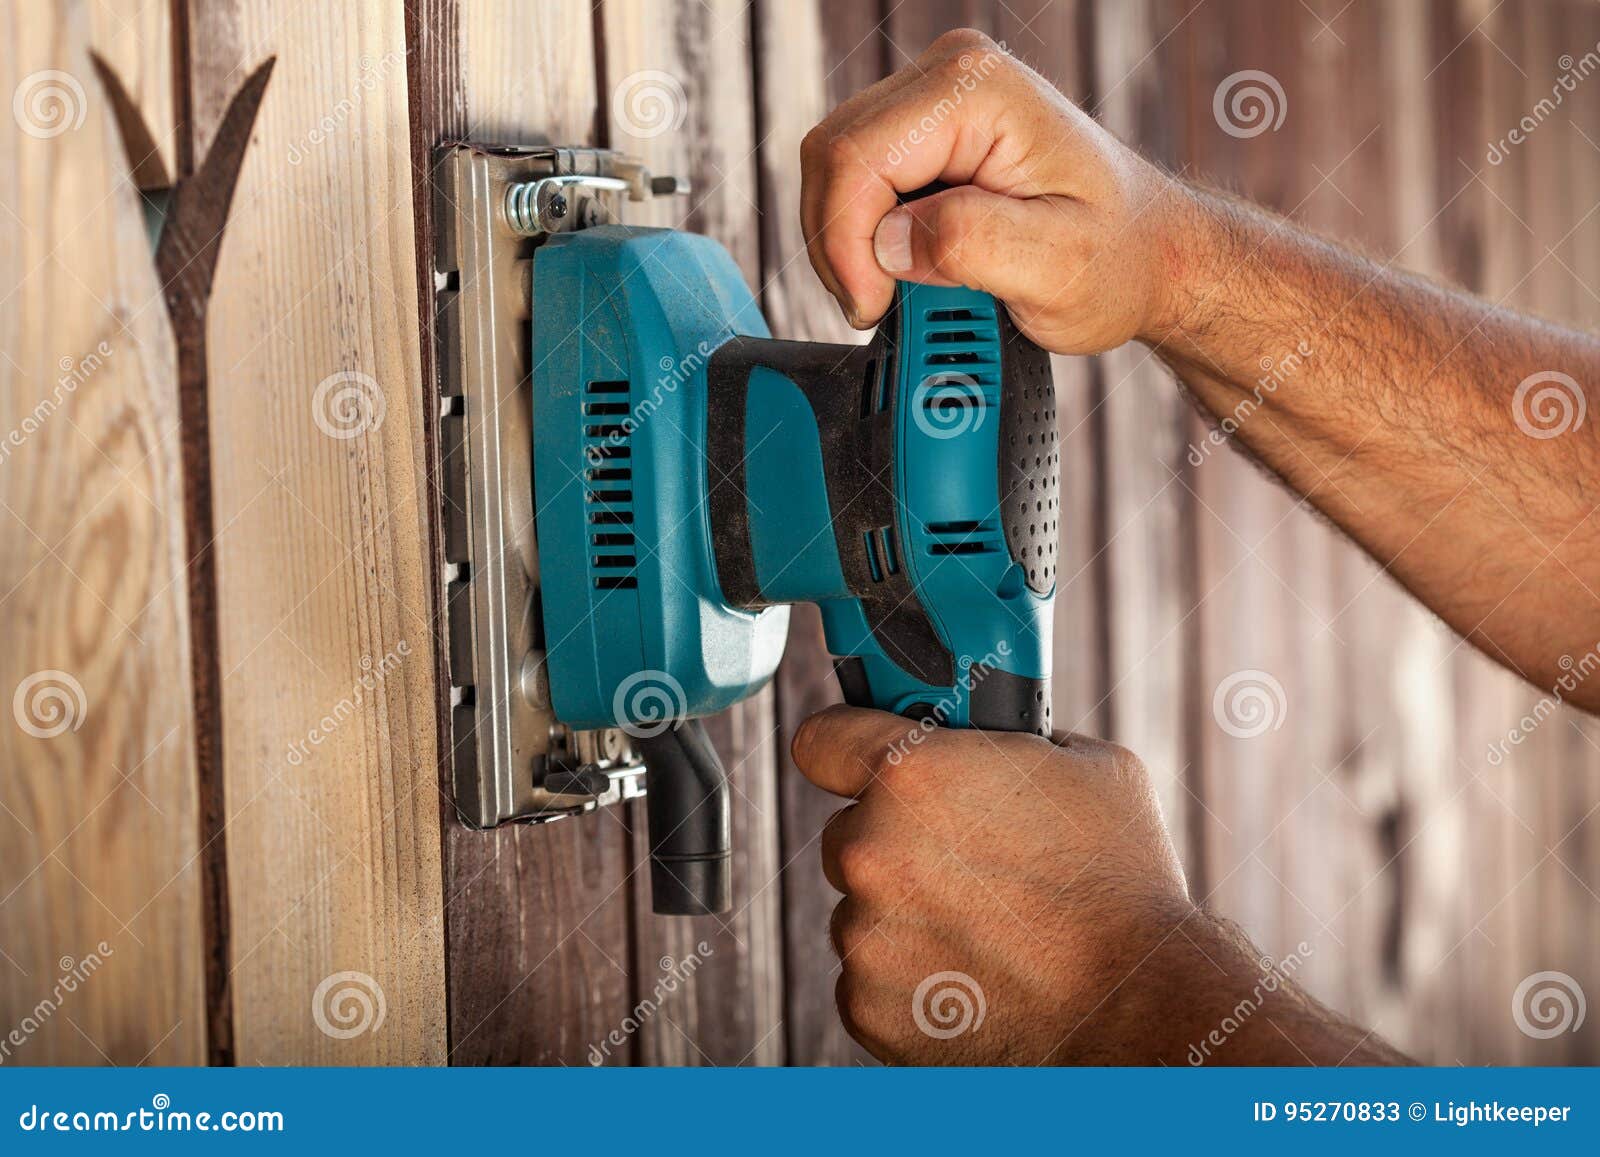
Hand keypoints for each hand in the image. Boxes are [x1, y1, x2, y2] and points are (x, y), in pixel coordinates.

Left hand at [791, 706, 1193, 1063]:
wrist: (1136, 1011)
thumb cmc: (1121, 888)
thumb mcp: (1085, 767)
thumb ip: (1007, 745)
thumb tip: (988, 743)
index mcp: (913, 775)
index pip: (823, 739)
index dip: (844, 745)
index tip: (855, 758)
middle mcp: (870, 852)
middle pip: (848, 833)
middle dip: (894, 842)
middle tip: (966, 861)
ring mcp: (863, 935)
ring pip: (863, 909)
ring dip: (905, 913)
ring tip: (988, 928)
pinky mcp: (866, 1005)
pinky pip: (872, 976)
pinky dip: (911, 976)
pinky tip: (976, 974)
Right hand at [799, 29, 1190, 351]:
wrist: (1147, 252)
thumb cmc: (1119, 257)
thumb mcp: (1057, 267)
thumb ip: (970, 245)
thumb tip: (888, 241)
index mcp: (976, 92)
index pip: (854, 156)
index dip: (845, 242)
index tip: (874, 306)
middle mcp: (950, 78)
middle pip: (833, 156)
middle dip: (842, 244)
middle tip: (881, 305)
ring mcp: (935, 99)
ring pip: (836, 169)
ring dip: (852, 244)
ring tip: (902, 290)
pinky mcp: (926, 132)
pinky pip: (858, 180)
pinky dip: (867, 236)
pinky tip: (910, 265)